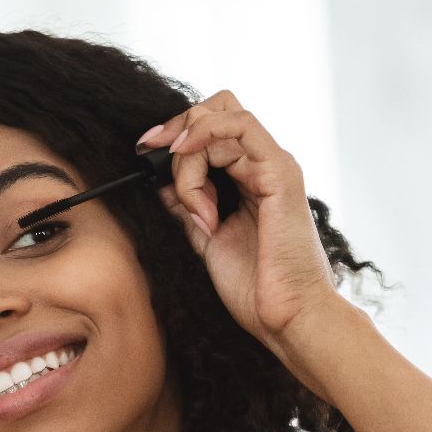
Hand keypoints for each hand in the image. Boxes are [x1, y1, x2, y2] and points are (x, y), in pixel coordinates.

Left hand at [141, 90, 342, 394]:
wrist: (286, 318)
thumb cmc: (257, 292)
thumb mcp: (209, 243)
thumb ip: (190, 210)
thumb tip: (162, 186)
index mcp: (251, 183)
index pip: (213, 131)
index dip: (176, 133)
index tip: (144, 152)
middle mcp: (264, 169)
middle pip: (215, 113)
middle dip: (177, 131)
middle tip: (151, 155)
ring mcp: (274, 167)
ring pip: (219, 121)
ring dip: (190, 159)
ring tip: (197, 210)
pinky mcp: (280, 173)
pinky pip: (240, 126)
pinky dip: (205, 136)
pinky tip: (191, 164)